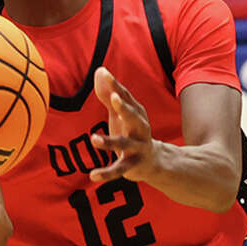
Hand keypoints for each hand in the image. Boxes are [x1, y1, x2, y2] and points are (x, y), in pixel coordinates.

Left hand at [89, 67, 159, 183]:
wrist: (154, 161)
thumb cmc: (131, 131)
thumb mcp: (120, 112)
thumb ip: (108, 93)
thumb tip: (99, 70)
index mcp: (135, 113)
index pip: (124, 97)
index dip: (115, 85)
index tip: (103, 73)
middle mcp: (139, 128)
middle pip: (133, 116)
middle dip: (124, 108)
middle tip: (114, 99)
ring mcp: (137, 147)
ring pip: (125, 144)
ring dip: (110, 142)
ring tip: (94, 139)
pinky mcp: (133, 165)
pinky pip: (119, 170)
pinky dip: (107, 173)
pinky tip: (93, 175)